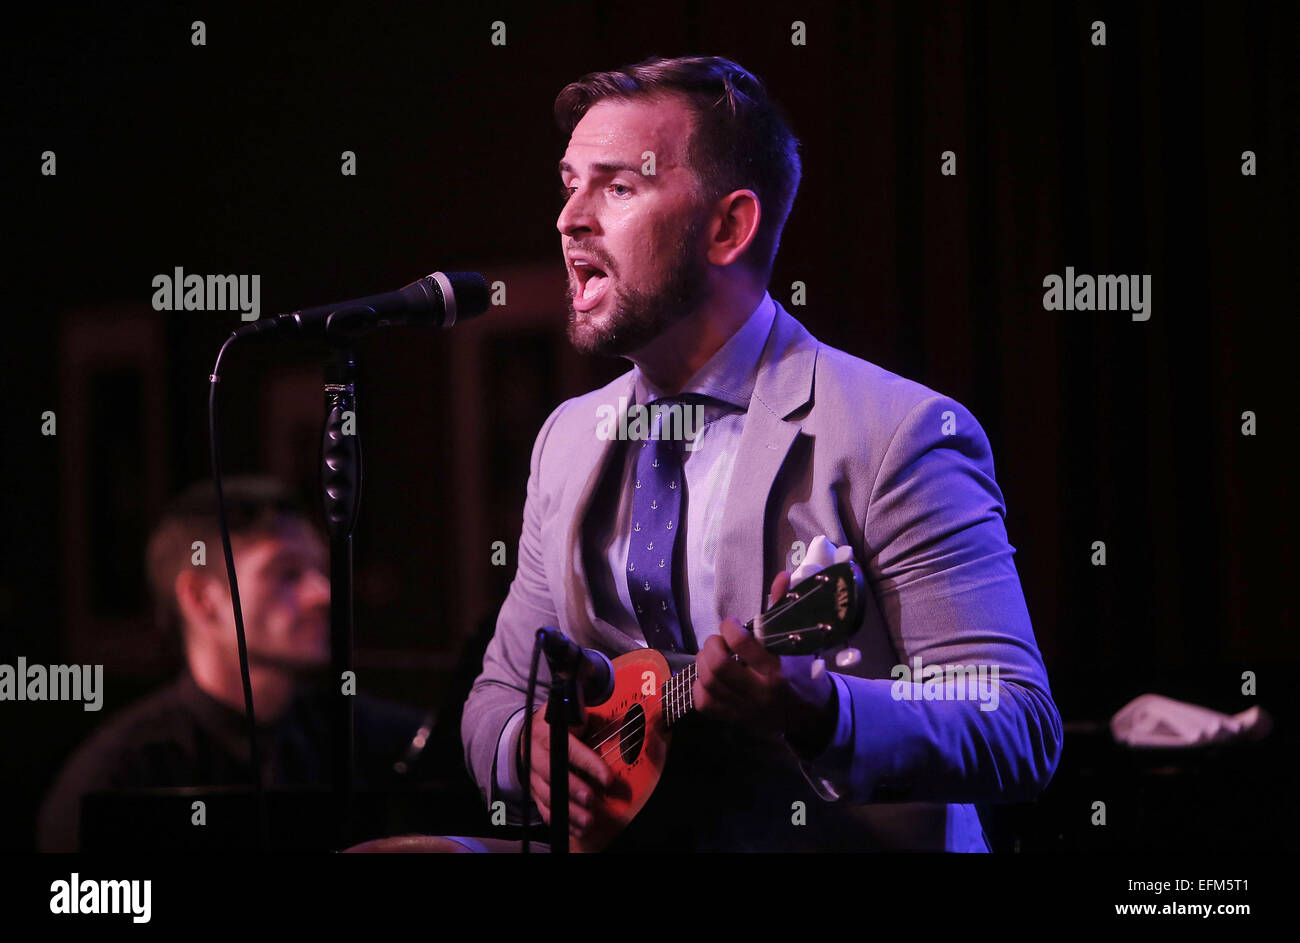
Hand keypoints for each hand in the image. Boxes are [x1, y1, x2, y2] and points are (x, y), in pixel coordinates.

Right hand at [519, 706, 615, 840]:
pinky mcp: (533, 790)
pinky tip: (578, 829)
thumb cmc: (562, 722)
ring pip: (548, 796)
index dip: (589, 764)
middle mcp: (536, 752)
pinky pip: (544, 809)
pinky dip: (561, 821)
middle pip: (552, 774)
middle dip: (574, 789)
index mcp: (548, 730)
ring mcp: (532, 774)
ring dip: (569, 811)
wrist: (532, 732)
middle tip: (593, 800)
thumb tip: (621, 719)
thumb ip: (592, 716)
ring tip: (589, 821)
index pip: (569, 748)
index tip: (608, 779)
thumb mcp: (574, 712)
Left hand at [693, 571, 837, 755]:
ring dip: (703, 663)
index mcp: (776, 669)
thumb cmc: (803, 672)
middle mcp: (759, 691)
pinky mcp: (735, 720)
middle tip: (718, 641)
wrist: (812, 715)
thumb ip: (784, 610)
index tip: (732, 623)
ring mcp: (745, 709)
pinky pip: (704, 704)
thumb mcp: (798, 642)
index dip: (729, 627)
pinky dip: (699, 687)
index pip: (740, 643)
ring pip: (708, 683)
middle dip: (711, 646)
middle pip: (718, 665)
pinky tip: (709, 678)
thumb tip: (782, 576)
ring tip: (712, 656)